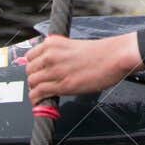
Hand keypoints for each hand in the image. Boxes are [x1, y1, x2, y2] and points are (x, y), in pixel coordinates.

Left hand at [25, 32, 141, 101]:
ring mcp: (55, 69)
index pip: (30, 56)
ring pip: (32, 82)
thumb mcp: (74, 46)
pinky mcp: (62, 85)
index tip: (37, 72)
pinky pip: (38, 93)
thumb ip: (59, 53)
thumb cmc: (101, 52)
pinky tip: (40, 102)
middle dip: (34, 78)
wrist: (114, 57)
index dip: (33, 66)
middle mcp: (51, 54)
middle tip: (41, 84)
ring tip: (42, 95)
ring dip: (35, 90)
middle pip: (29, 70)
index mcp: (53, 42)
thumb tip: (50, 66)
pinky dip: (36, 100)